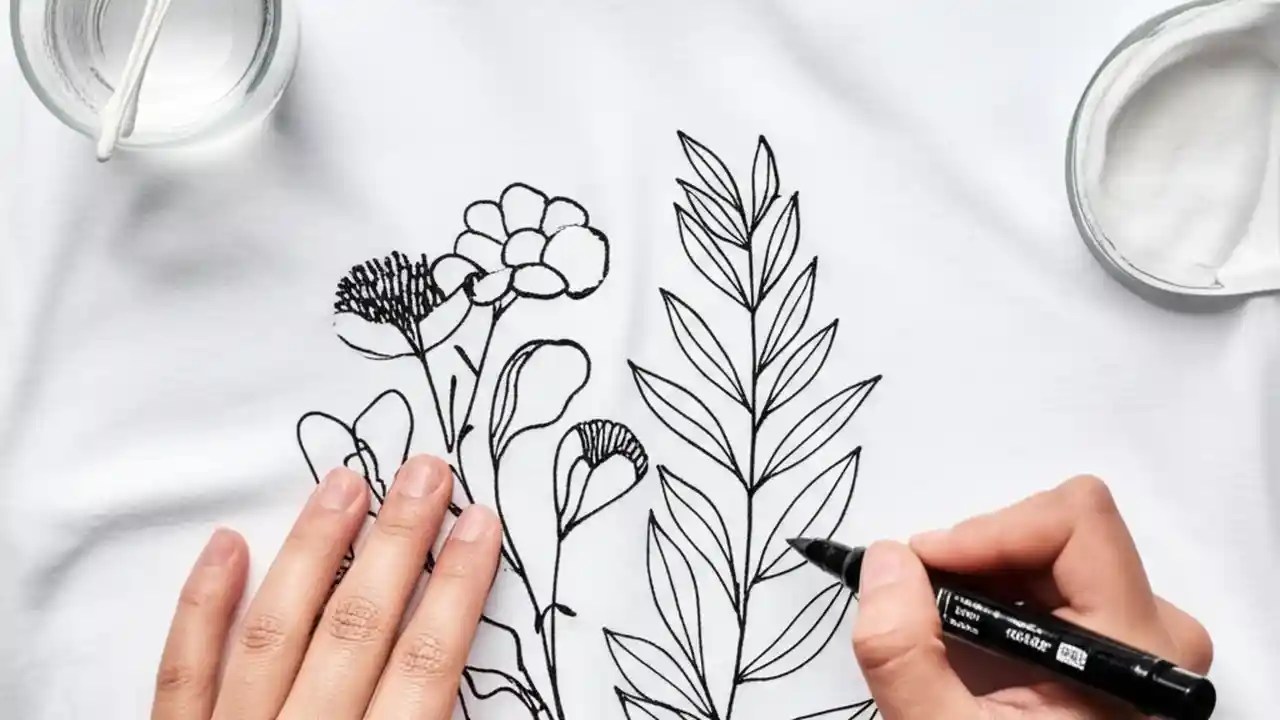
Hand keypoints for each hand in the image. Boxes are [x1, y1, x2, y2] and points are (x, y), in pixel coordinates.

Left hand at [151, 455, 501, 719]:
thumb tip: (451, 647)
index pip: (425, 666)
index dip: (456, 589)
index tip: (479, 524)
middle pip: (355, 631)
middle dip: (396, 544)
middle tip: (425, 473)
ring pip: (272, 634)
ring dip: (312, 551)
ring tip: (344, 482)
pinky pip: (182, 672)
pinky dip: (201, 607)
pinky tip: (226, 545)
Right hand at [852, 475, 1213, 718]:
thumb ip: (905, 653)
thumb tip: (885, 558)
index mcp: (1133, 657)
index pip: (1079, 524)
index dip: (991, 530)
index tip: (924, 563)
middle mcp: (1156, 637)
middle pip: (1066, 529)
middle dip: (979, 552)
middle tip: (922, 598)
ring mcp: (1142, 639)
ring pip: (1059, 545)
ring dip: (986, 570)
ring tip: (943, 622)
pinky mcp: (1121, 644)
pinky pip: (1061, 574)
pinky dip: (1001, 587)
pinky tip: (970, 631)